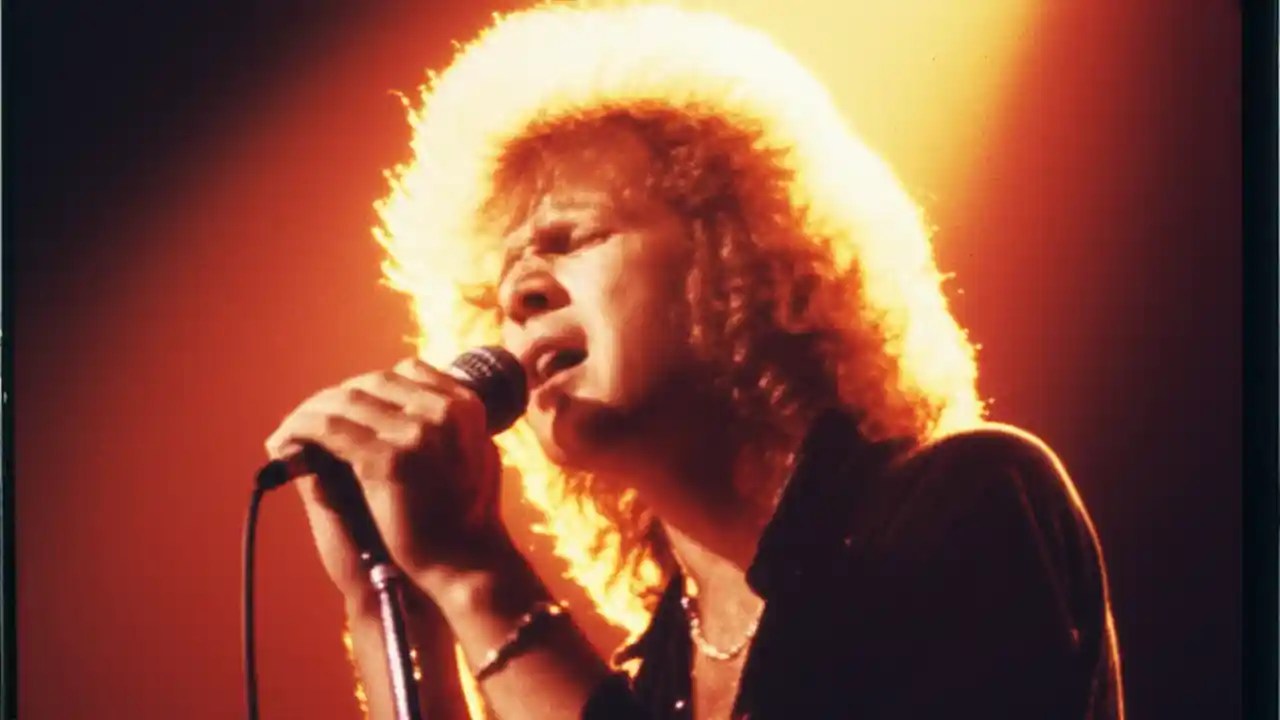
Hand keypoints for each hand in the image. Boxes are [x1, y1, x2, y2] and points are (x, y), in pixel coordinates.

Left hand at [264, 357, 506, 604]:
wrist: (466, 564)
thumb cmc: (467, 518)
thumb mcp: (470, 458)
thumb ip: (442, 429)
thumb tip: (402, 410)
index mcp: (466, 406)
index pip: (407, 371)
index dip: (369, 387)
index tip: (345, 405)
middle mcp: (443, 410)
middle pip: (371, 383)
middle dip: (333, 398)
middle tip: (305, 420)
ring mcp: (417, 432)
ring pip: (345, 402)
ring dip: (308, 413)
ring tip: (287, 432)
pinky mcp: (388, 458)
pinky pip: (330, 430)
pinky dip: (300, 431)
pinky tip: (284, 443)